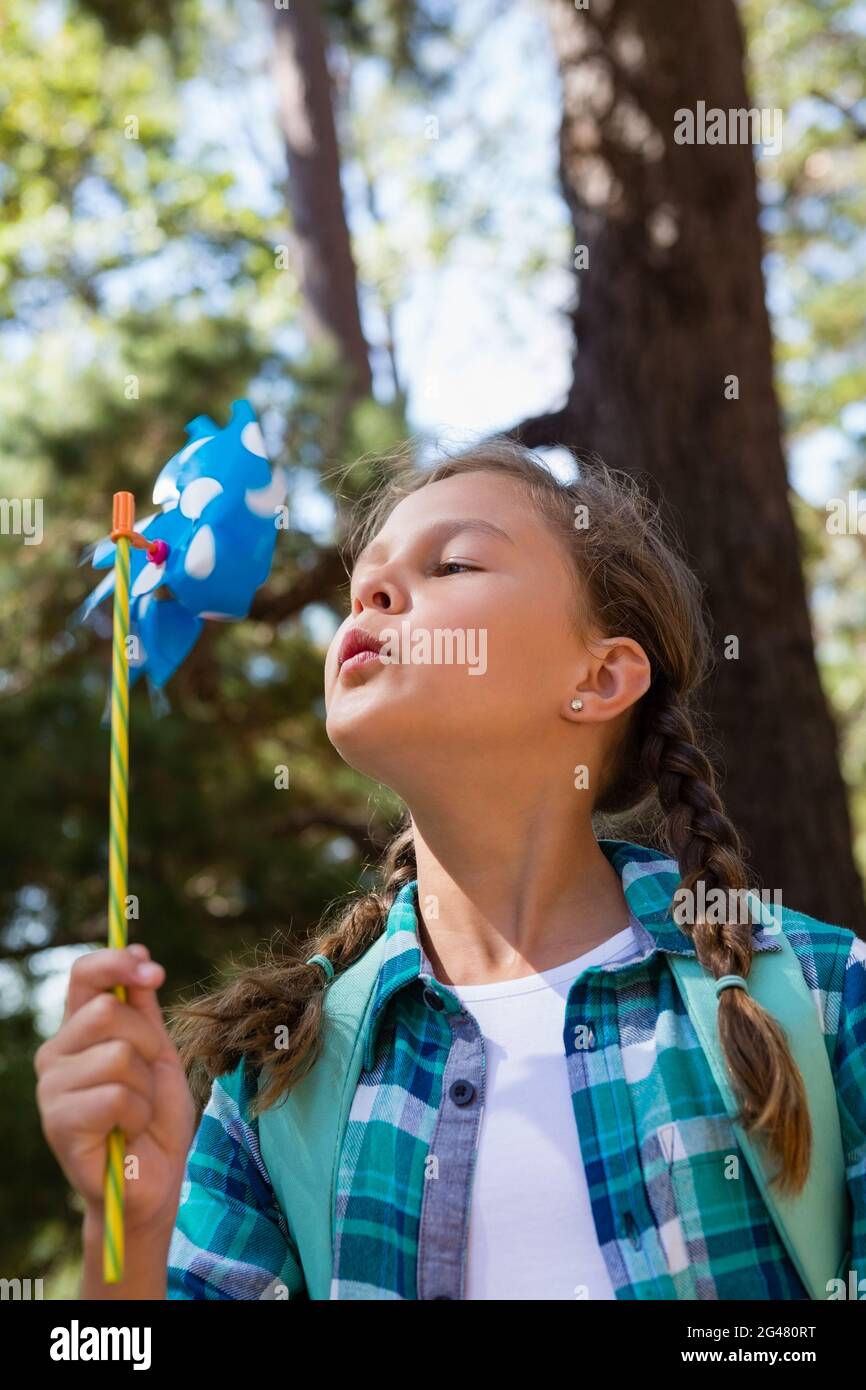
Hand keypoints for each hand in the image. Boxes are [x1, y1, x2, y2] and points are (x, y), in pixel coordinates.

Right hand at [35, 943, 195, 1234]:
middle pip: (107, 1012)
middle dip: (146, 1042)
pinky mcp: (58, 1122)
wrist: (152, 1180)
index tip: (152, 970)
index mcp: (78, 1030)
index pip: (84, 975)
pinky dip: (137, 1114)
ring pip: (117, 1055)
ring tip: (135, 1111)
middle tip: (146, 1076)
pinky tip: (126, 1132)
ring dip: (144, 1086)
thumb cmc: (154, 1116)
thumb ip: (143, 1008)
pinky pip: (116, 1096)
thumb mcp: (157, 1051)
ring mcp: (51, 1088)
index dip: (116, 963)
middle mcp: (56, 1053)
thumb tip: (138, 952)